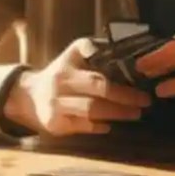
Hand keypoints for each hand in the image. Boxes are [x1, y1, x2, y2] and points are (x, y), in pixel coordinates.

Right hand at [4, 38, 152, 136]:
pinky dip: (99, 127)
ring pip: (91, 111)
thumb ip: (91, 49)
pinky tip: (111, 125)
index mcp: (67, 64)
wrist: (29, 96)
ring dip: (117, 113)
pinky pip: (82, 126)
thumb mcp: (72, 56)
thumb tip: (122, 48)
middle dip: (124, 97)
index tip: (138, 77)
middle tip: (145, 101)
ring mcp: (55, 105)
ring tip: (136, 114)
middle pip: (97, 90)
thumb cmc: (61, 73)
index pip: (93, 67)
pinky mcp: (54, 124)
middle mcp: (60, 83)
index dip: (114, 75)